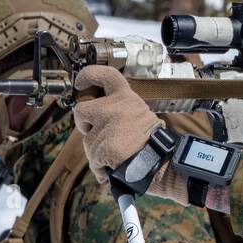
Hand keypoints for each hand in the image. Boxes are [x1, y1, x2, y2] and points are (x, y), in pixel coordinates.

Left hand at [72, 65, 161, 181]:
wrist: (161, 162)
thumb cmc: (151, 139)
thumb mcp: (140, 112)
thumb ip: (119, 107)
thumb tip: (98, 110)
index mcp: (125, 97)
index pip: (103, 75)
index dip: (87, 75)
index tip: (80, 83)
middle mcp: (113, 109)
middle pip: (81, 110)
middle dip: (83, 123)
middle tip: (93, 130)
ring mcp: (107, 129)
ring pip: (87, 141)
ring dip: (96, 150)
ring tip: (115, 154)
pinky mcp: (104, 149)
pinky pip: (93, 160)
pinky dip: (101, 166)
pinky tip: (114, 166)